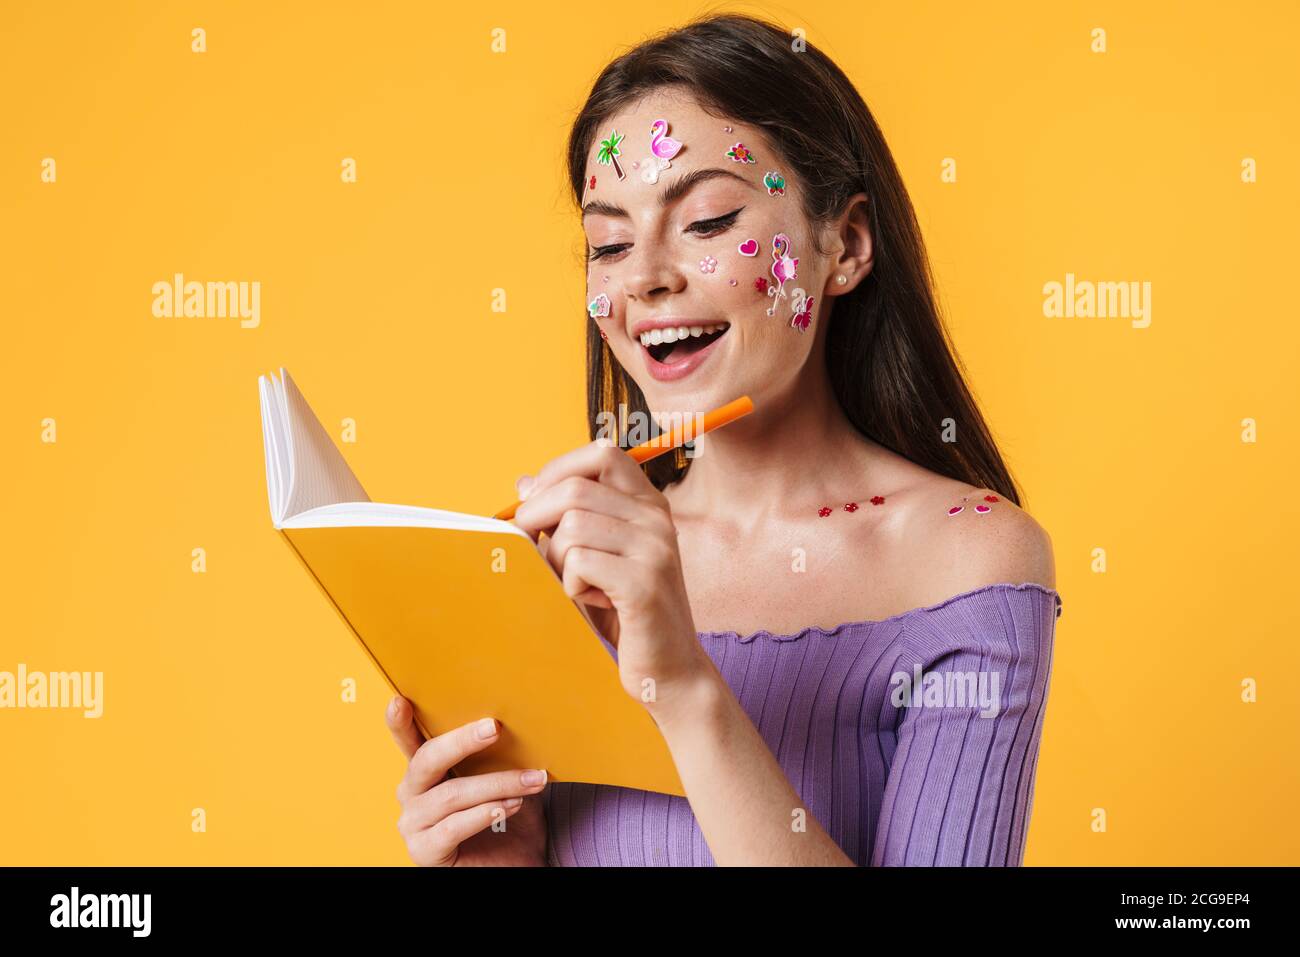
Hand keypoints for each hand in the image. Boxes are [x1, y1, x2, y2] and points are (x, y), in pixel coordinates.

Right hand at [386, 696, 547, 865]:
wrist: (517, 861)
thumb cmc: (508, 815)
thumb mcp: (504, 776)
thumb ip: (498, 752)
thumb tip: (520, 718)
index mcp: (424, 770)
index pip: (408, 741)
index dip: (399, 723)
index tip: (399, 701)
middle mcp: (410, 793)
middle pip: (427, 760)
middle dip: (463, 741)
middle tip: (495, 727)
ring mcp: (413, 824)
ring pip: (451, 794)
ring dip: (497, 784)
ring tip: (531, 780)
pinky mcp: (424, 852)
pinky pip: (453, 828)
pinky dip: (485, 814)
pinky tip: (511, 807)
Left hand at [511, 439, 713, 717]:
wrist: (669, 670)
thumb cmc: (624, 612)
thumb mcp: (596, 555)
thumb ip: (568, 516)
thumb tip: (525, 482)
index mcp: (648, 504)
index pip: (601, 453)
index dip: (557, 471)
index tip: (534, 504)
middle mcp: (657, 518)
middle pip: (575, 489)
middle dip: (537, 518)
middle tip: (534, 552)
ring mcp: (654, 549)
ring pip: (571, 528)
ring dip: (555, 561)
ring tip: (574, 584)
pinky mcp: (644, 583)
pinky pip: (579, 563)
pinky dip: (569, 586)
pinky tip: (591, 602)